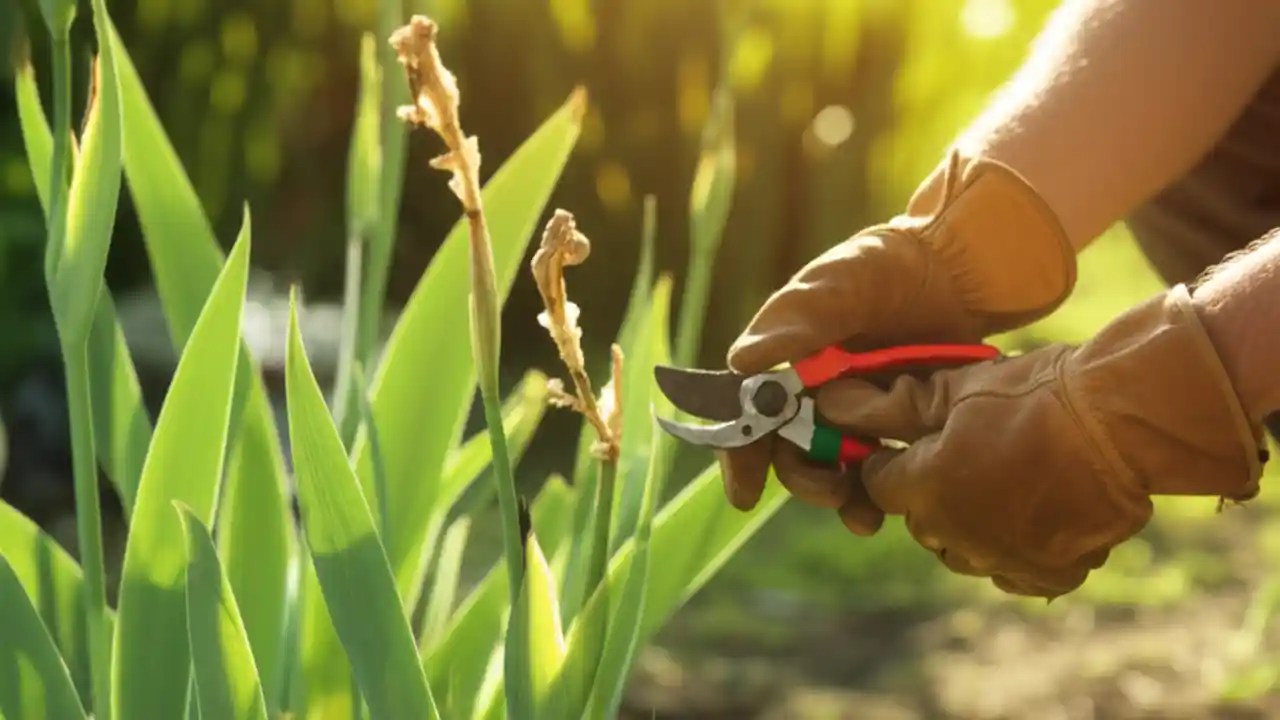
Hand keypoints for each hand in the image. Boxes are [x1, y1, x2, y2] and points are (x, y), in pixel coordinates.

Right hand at [719, 150, 1076, 525]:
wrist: (955, 271)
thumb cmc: (884, 266)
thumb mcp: (841, 285)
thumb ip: (798, 320)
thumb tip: (741, 364)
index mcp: (782, 361)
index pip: (747, 413)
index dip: (740, 454)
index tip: (745, 491)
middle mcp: (810, 393)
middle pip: (788, 451)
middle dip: (802, 479)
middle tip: (830, 491)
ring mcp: (853, 412)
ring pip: (832, 468)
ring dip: (840, 497)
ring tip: (863, 515)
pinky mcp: (894, 425)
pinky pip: (879, 468)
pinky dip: (880, 492)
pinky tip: (890, 509)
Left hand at [814, 285, 1267, 597]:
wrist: (1123, 423)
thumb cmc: (1033, 395)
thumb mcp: (954, 389)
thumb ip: (887, 406)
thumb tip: (830, 405)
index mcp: (928, 489)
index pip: (878, 485)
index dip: (890, 461)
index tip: (914, 441)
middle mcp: (959, 536)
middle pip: (919, 520)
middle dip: (929, 490)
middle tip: (966, 451)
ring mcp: (1005, 560)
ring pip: (961, 549)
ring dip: (968, 521)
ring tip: (1003, 476)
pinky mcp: (1049, 573)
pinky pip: (1010, 568)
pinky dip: (1014, 545)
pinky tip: (1036, 507)